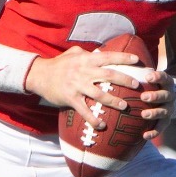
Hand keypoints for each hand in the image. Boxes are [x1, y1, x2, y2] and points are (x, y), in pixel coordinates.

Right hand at [25, 44, 146, 112]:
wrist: (39, 75)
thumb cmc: (59, 64)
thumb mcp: (73, 53)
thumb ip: (88, 53)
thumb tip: (101, 51)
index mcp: (86, 59)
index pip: (108, 56)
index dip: (123, 57)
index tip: (137, 60)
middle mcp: (83, 71)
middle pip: (109, 75)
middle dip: (124, 80)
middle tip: (136, 86)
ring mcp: (77, 85)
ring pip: (99, 94)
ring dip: (113, 101)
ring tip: (124, 106)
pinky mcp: (70, 98)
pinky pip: (84, 110)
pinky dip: (93, 119)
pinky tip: (102, 125)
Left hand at [136, 74, 175, 142]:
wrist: (169, 97)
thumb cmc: (153, 85)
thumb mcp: (150, 76)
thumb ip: (139, 71)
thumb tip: (118, 62)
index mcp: (167, 82)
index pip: (164, 77)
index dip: (157, 77)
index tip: (148, 77)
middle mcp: (170, 95)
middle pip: (165, 95)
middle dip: (155, 96)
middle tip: (143, 97)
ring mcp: (169, 108)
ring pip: (164, 111)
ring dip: (154, 113)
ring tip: (143, 115)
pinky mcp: (166, 121)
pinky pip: (161, 127)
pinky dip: (154, 132)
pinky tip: (144, 135)